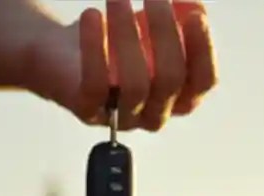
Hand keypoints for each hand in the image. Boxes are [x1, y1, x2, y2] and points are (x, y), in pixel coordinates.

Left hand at [24, 0, 216, 131]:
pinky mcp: (88, 110)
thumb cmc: (115, 40)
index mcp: (179, 96)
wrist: (60, 54)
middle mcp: (156, 113)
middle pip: (171, 80)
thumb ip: (177, 16)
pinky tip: (92, 14)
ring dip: (127, 34)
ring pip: (136, 84)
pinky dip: (94, 47)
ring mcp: (122, 116)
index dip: (203, 50)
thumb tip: (195, 9)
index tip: (195, 16)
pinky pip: (95, 84)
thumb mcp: (150, 24)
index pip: (204, 81)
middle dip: (164, 33)